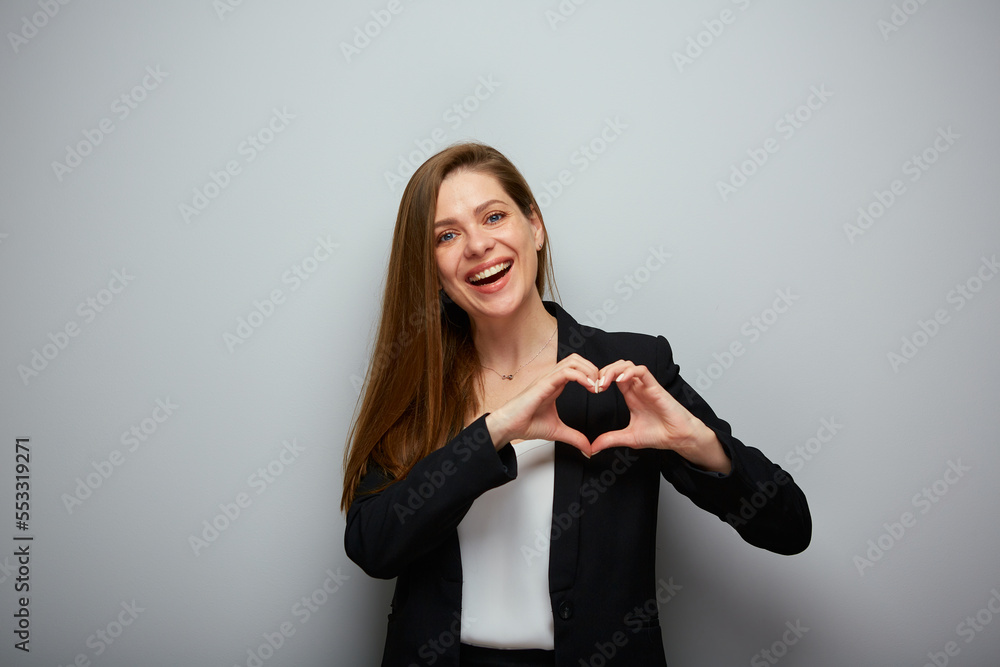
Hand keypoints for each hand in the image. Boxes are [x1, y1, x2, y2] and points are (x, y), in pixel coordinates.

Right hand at [486, 354, 598, 456]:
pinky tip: (589, 387)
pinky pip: (565, 372)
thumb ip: (575, 438)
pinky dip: (581, 376)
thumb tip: (588, 449)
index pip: (577, 367)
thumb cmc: (526, 424)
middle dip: (593, 368)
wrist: (508, 426)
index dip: (592, 374)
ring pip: (573, 361)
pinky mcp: (543, 383)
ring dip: (589, 370)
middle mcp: (551, 377)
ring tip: (596, 387)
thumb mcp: (558, 431)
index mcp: (555, 384)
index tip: (600, 390)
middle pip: (577, 359)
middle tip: (601, 386)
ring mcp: (547, 378)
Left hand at [590, 360, 730, 473]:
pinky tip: (621, 380)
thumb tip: (593, 448)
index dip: (600, 379)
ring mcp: (646, 386)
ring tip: (604, 382)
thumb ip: (610, 440)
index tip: (592, 390)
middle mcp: (637, 388)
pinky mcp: (655, 387)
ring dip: (613, 370)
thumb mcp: (628, 437)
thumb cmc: (659, 434)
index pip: (612, 377)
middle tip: (595, 385)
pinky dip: (630, 371)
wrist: (678, 438)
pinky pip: (642, 371)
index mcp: (630, 395)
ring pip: (627, 365)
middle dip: (603, 371)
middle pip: (617, 367)